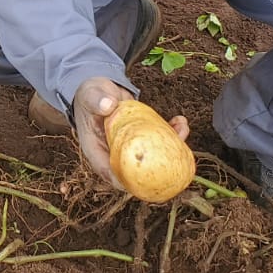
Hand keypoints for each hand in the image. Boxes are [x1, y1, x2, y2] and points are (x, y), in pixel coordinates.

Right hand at [72, 77, 190, 190]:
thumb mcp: (90, 96)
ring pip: (153, 157)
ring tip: (182, 130)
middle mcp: (116, 154)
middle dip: (160, 168)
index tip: (148, 178)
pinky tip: (179, 121)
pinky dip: (172, 133)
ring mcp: (132, 147)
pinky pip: (158, 141)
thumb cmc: (90, 97)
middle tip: (176, 155)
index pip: (112, 174)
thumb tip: (108, 105)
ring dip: (172, 148)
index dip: (129, 181)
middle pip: (138, 171)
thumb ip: (96, 101)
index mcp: (99, 152)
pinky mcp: (143, 138)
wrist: (100, 91)